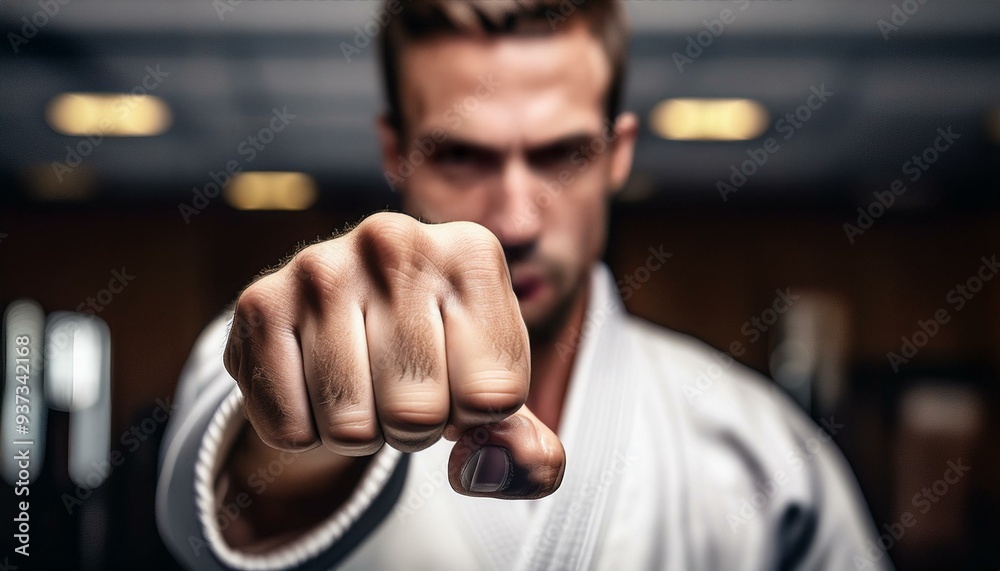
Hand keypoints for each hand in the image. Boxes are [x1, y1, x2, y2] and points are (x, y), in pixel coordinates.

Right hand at [224, 212, 564, 498]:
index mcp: (472, 253)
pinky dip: (306, 432)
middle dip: (415, 429)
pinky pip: (290, 427)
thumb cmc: (442, 356)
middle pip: (418, 415)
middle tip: (404, 389)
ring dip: (361, 434)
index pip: (493, 398)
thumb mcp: (499, 398)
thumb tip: (487, 471)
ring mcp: (322, 266)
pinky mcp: (259, 302)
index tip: (461, 381)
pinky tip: (314, 384)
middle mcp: (396, 241)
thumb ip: (528, 453)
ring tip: (364, 385)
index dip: (475, 417)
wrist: (350, 318)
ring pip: (352, 427)